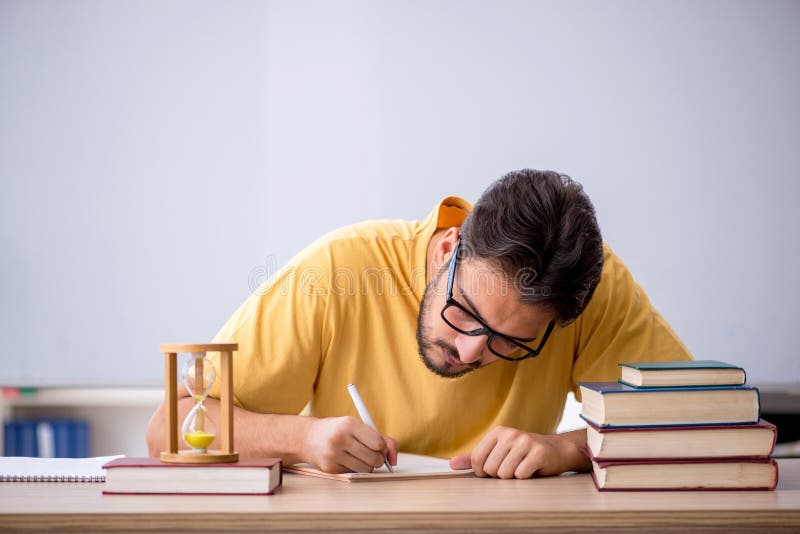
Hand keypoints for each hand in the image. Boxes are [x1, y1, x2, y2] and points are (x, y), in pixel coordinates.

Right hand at [303, 416, 397, 473]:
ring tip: (359, 457)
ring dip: (367, 466)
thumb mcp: (357, 426)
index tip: (380, 447)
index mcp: (349, 424)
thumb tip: (394, 458)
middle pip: (374, 458)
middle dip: (378, 459)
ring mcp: (333, 454)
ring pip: (365, 469)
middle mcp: (340, 438)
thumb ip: (381, 438)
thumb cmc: (338, 430)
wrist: (308, 437)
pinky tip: (346, 460)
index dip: (383, 448)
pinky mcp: (329, 468)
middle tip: (373, 455)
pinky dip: (354, 469)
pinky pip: (353, 473)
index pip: (378, 443)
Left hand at [449, 426, 578, 478]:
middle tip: (513, 467)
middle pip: (491, 469)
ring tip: (522, 467)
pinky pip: (521, 475)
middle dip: (500, 475)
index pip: (477, 460)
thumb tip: (451, 465)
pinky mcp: (538, 453)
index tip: (494, 469)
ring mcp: (525, 442)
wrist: (556, 450)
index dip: (483, 472)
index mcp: (498, 432)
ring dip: (513, 477)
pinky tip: (532, 469)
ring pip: (505, 474)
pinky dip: (525, 478)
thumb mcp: (497, 452)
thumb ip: (474, 458)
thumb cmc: (523, 454)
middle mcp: (510, 434)